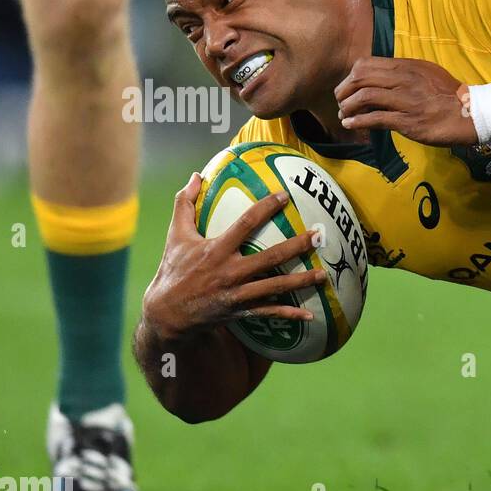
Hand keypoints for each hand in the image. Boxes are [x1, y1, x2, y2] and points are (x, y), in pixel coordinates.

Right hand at [141, 174, 324, 342]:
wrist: (167, 313)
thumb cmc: (174, 269)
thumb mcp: (176, 235)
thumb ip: (185, 204)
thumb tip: (196, 175)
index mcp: (216, 250)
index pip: (245, 223)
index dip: (266, 208)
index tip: (285, 196)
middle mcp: (230, 271)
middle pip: (271, 257)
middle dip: (297, 246)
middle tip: (318, 236)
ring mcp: (237, 293)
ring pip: (276, 286)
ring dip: (301, 281)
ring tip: (323, 274)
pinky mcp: (241, 311)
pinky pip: (269, 313)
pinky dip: (289, 314)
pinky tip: (309, 315)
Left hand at [336, 57, 476, 145]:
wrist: (469, 113)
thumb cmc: (449, 95)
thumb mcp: (426, 73)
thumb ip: (405, 73)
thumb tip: (384, 78)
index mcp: (406, 66)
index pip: (366, 64)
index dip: (351, 76)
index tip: (348, 86)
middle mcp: (403, 79)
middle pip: (360, 78)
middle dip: (344, 90)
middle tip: (340, 100)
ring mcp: (404, 100)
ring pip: (364, 97)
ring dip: (348, 106)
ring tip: (343, 114)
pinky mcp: (407, 121)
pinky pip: (375, 119)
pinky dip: (358, 122)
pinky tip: (350, 125)